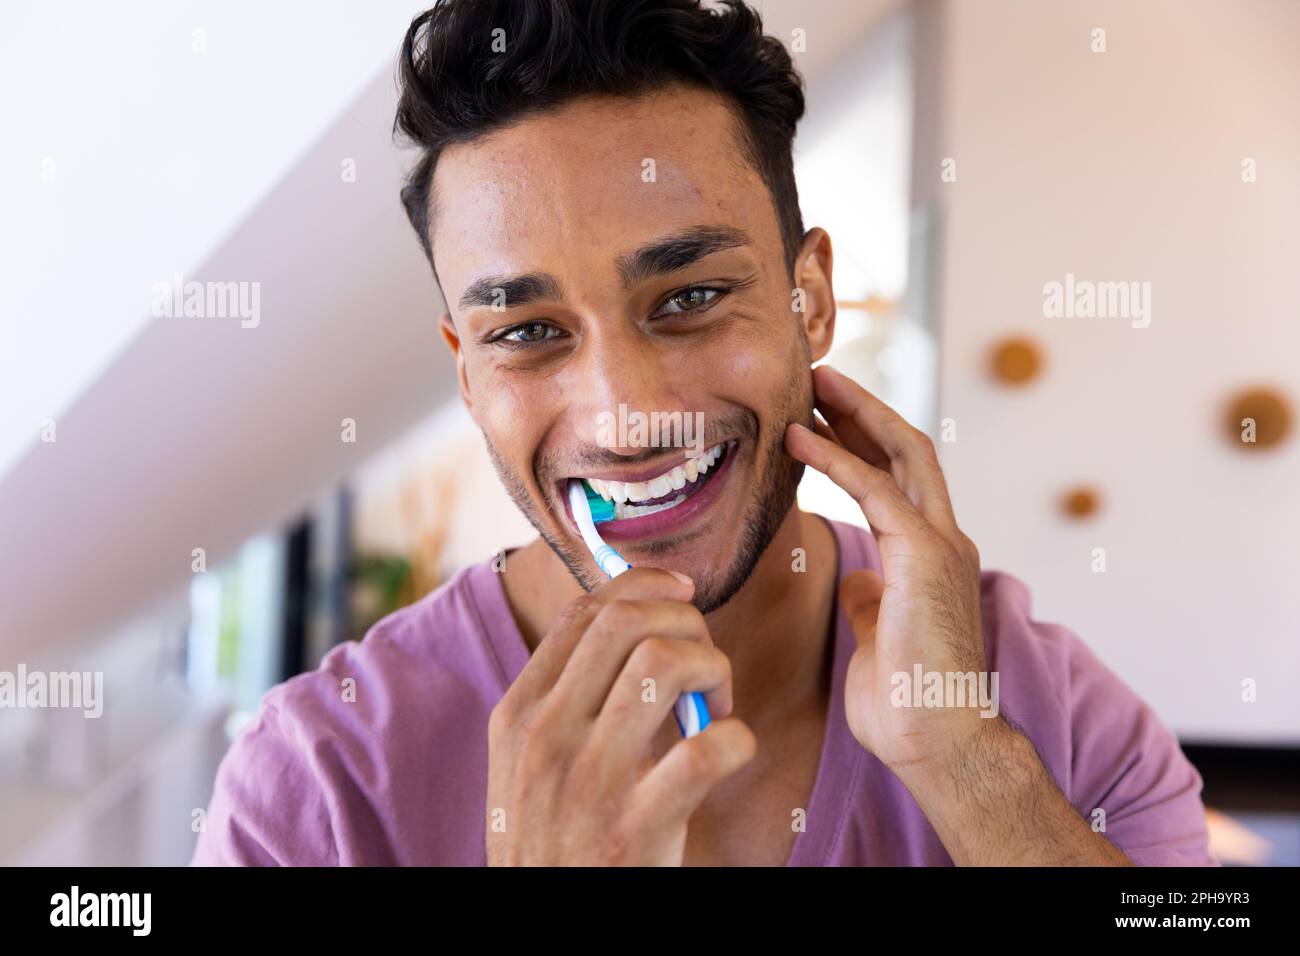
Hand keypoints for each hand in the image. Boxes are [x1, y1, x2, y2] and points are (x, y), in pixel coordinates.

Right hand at [485, 568, 755, 864]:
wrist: (545, 926)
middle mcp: (545, 734)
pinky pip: (707, 749)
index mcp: (518, 711)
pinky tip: (729, 754)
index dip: (645, 587)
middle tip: (704, 663)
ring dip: (713, 671)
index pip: (585, 611)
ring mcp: (588, 779)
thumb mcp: (525, 765)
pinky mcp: (634, 827)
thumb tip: (625, 625)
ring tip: (717, 706)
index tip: (681, 596)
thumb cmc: (550, 842)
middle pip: (628, 622)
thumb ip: (561, 700)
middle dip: (687, 623)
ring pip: (666, 663)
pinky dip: (736, 740)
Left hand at [785, 365, 990, 778]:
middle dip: (864, 407)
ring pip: (901, 454)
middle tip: (819, 376)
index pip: (900, 479)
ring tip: (811, 383)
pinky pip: (877, 491)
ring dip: (854, 413)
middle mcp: (944, 541)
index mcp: (932, 557)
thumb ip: (872, 600)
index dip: (863, 440)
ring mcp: (940, 546)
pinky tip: (800, 440)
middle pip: (907, 450)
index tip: (823, 415)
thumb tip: (857, 581)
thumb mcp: (877, 636)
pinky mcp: (925, 559)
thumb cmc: (906, 701)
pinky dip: (837, 459)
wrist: (937, 743)